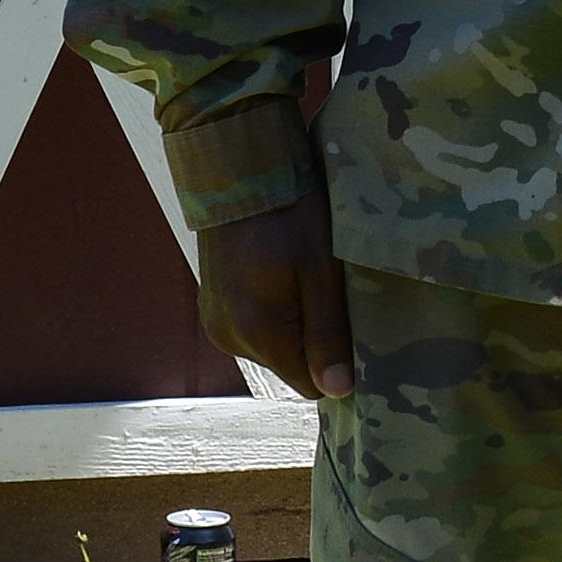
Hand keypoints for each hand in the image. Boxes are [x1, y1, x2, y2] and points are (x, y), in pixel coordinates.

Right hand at [196, 195, 354, 401]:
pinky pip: (252, 329)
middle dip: (315, 340)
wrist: (237, 170)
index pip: (310, 385)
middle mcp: (229, 337)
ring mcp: (215, 323)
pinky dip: (271, 313)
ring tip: (301, 278)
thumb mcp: (321, 269)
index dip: (337, 363)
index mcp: (258, 331)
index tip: (350, 325)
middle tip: (327, 290)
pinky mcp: (210, 309)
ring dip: (293, 325)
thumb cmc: (289, 213)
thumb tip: (338, 391)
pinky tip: (278, 277)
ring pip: (272, 348)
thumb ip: (327, 333)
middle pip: (291, 366)